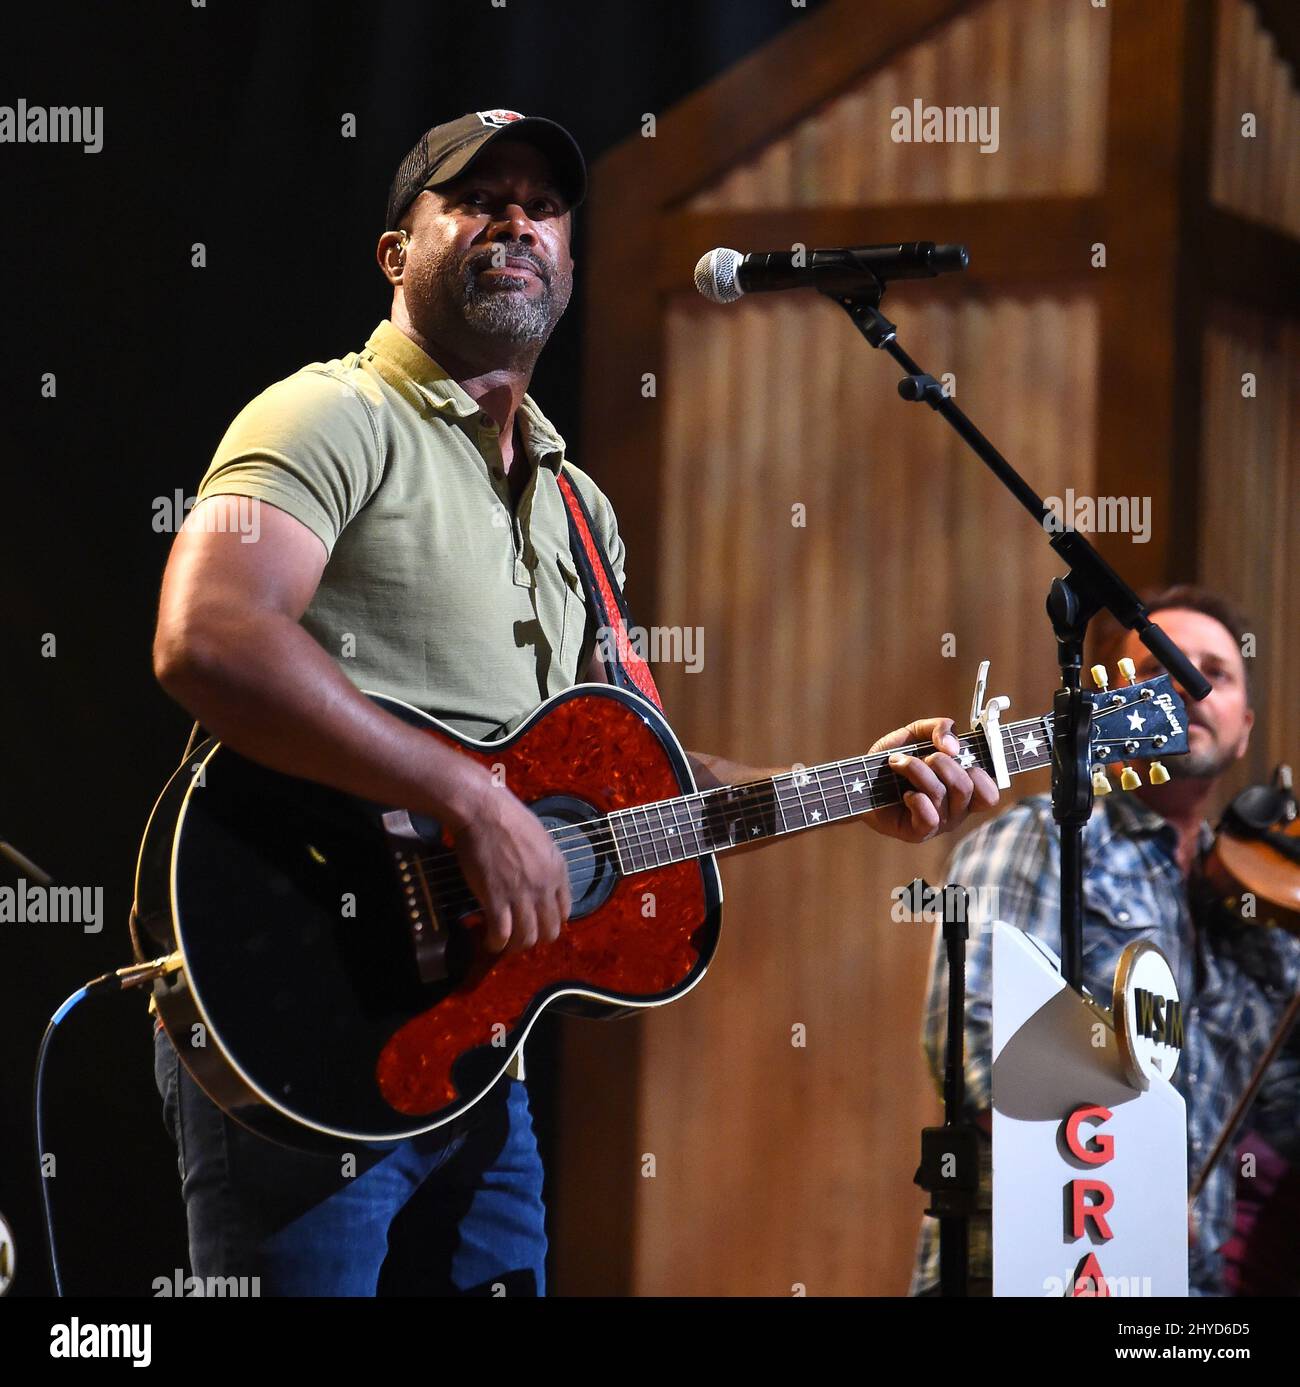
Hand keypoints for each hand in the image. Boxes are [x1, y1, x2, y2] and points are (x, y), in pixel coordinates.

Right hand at [448, 784, 571, 954]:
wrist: (484, 811)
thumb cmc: (509, 817)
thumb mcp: (541, 839)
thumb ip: (545, 862)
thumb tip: (540, 877)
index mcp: (558, 871)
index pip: (565, 911)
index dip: (551, 921)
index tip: (538, 922)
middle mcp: (544, 887)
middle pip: (549, 930)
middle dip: (536, 938)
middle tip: (521, 937)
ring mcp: (520, 895)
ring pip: (526, 938)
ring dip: (516, 946)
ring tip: (504, 944)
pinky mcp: (495, 899)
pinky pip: (501, 934)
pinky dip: (495, 944)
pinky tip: (489, 942)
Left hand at [866, 717, 998, 843]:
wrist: (861, 777)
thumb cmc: (895, 757)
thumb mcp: (918, 733)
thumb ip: (941, 728)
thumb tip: (954, 747)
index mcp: (964, 789)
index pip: (990, 795)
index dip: (979, 775)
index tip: (957, 757)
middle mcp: (956, 810)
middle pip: (964, 787)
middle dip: (940, 763)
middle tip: (921, 756)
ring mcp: (939, 824)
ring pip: (941, 796)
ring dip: (917, 771)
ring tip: (898, 763)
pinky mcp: (918, 833)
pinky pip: (930, 818)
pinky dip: (916, 799)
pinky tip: (904, 794)